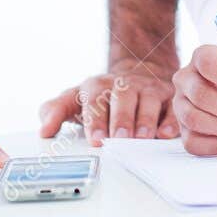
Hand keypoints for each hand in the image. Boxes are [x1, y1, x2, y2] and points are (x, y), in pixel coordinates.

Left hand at [38, 61, 178, 144]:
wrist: (134, 76)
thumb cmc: (100, 98)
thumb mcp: (74, 101)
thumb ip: (55, 111)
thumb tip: (44, 130)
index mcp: (97, 85)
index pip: (95, 99)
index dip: (95, 120)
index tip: (96, 139)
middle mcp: (123, 84)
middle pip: (123, 97)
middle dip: (121, 119)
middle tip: (120, 139)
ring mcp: (147, 88)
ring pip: (148, 100)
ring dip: (146, 120)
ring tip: (143, 139)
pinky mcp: (167, 96)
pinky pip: (171, 106)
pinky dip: (170, 120)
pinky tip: (166, 134)